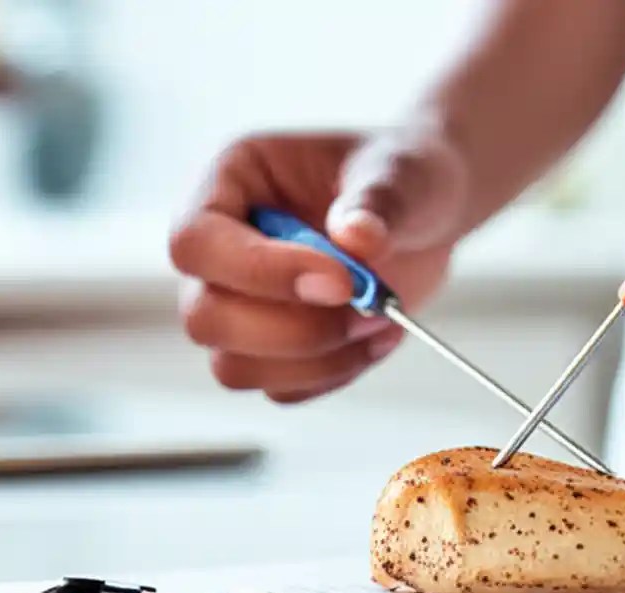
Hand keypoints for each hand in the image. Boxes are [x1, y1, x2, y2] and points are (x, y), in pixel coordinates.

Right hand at [170, 129, 468, 401]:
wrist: (428, 213)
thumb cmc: (402, 176)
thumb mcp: (401, 171)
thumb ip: (378, 202)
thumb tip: (356, 240)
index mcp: (229, 182)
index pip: (196, 242)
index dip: (260, 272)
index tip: (342, 281)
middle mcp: (221, 249)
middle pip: (206, 318)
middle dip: (294, 328)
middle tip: (370, 307)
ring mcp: (240, 305)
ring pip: (235, 366)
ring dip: (316, 359)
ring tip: (382, 320)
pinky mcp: (274, 349)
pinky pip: (281, 388)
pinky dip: (336, 373)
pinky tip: (380, 337)